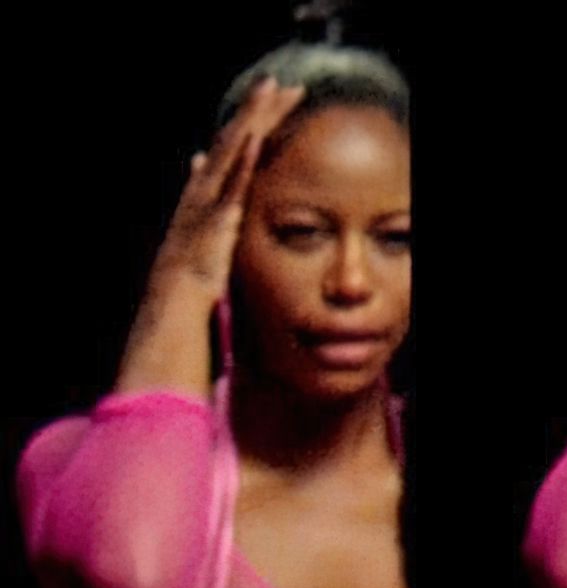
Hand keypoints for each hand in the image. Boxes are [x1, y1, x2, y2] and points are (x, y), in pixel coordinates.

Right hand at [116, 77, 302, 396]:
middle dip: (249, 125)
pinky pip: (221, 199)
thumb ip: (210, 299)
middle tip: (274, 87)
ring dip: (247, 128)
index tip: (257, 124)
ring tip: (270, 92)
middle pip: (222, 166)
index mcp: (194, 245)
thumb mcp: (202, 319)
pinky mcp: (200, 246)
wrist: (152, 380)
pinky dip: (237, 167)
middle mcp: (188, 231)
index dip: (239, 153)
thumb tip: (215, 294)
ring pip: (222, 171)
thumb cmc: (178, 362)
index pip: (220, 188)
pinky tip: (255, 137)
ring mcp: (190, 236)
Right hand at [150, 77, 305, 301]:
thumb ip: (204, 192)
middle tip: (282, 83)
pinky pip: (230, 185)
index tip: (277, 98)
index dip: (256, 121)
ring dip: (251, 120)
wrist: (174, 303)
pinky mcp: (214, 220)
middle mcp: (204, 189)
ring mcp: (207, 202)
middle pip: (235, 140)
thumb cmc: (191, 272)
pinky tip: (255, 137)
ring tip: (269, 91)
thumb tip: (198, 158)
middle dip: (258, 110)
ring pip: (231, 152)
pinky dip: (241, 161)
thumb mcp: (203, 226)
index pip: (236, 148)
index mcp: (206, 190)